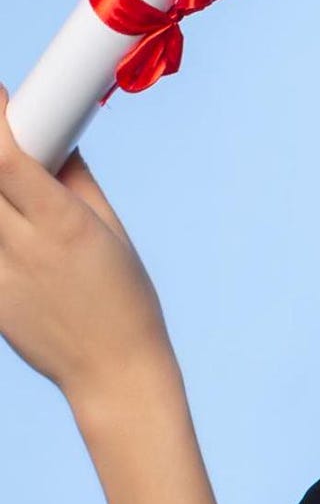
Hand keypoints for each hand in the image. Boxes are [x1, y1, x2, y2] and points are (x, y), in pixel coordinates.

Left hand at [0, 82, 172, 413]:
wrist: (112, 372)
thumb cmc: (124, 297)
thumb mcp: (111, 231)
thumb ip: (74, 180)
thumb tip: (54, 138)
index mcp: (64, 226)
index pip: (10, 161)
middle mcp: (22, 250)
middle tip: (0, 132)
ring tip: (9, 192)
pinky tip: (11, 223)